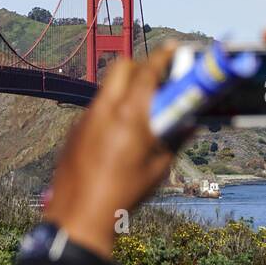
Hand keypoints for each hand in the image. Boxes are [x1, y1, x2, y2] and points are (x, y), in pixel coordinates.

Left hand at [43, 44, 178, 258]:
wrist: (79, 216)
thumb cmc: (123, 194)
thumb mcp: (158, 169)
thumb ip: (175, 140)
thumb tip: (191, 124)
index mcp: (130, 115)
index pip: (148, 71)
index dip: (163, 56)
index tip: (174, 48)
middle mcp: (105, 110)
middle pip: (122, 67)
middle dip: (140, 66)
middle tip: (157, 80)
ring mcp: (86, 118)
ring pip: (107, 88)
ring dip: (125, 89)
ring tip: (140, 112)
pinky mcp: (74, 131)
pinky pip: (96, 109)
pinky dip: (111, 110)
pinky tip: (118, 135)